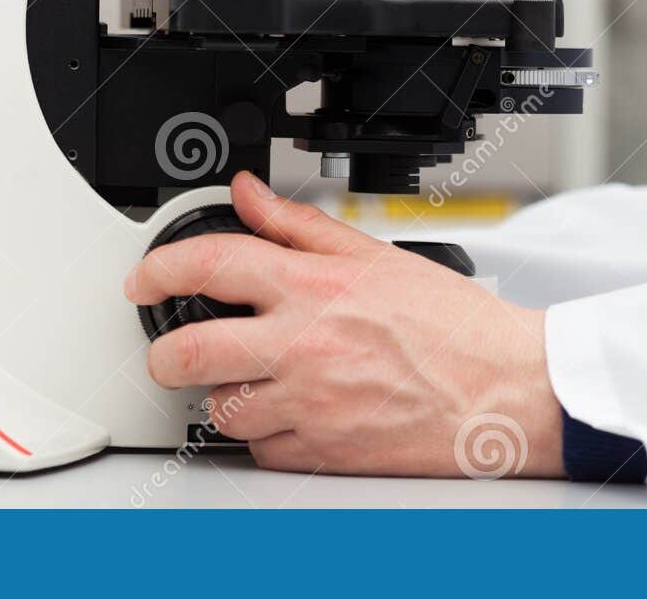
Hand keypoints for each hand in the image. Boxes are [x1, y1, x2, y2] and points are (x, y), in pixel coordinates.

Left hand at [124, 171, 564, 477]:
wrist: (503, 391)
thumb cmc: (452, 327)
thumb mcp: (373, 254)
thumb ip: (297, 224)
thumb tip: (247, 194)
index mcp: (314, 288)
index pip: (210, 265)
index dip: (159, 268)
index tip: (143, 279)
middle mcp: (303, 346)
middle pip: (190, 351)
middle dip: (164, 353)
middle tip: (171, 350)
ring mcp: (308, 405)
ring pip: (220, 408)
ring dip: (224, 395)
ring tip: (254, 379)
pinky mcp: (321, 452)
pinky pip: (261, 449)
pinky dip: (266, 433)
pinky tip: (293, 411)